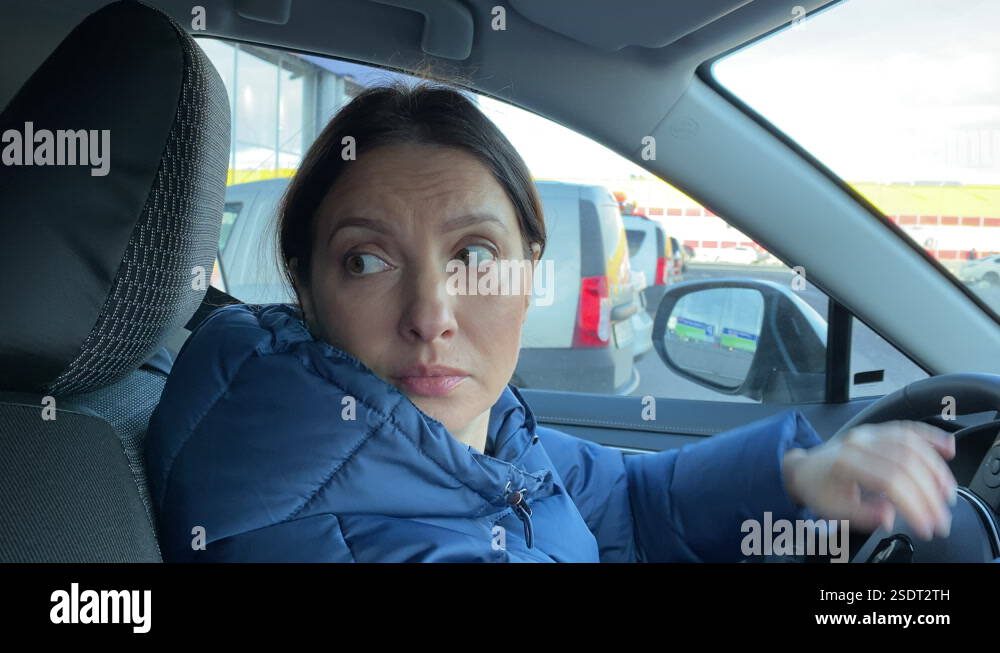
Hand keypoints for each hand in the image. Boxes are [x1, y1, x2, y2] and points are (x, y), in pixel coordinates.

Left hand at [782, 420, 957, 540]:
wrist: (806, 469)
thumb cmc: (821, 490)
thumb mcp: (835, 510)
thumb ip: (863, 515)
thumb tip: (890, 517)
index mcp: (846, 463)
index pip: (890, 481)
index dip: (914, 504)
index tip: (927, 525)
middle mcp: (860, 443)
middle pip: (906, 463)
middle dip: (930, 493)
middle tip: (941, 517)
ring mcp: (870, 433)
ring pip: (912, 444)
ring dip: (936, 469)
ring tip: (947, 494)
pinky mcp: (879, 430)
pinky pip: (908, 429)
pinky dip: (931, 437)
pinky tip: (948, 448)